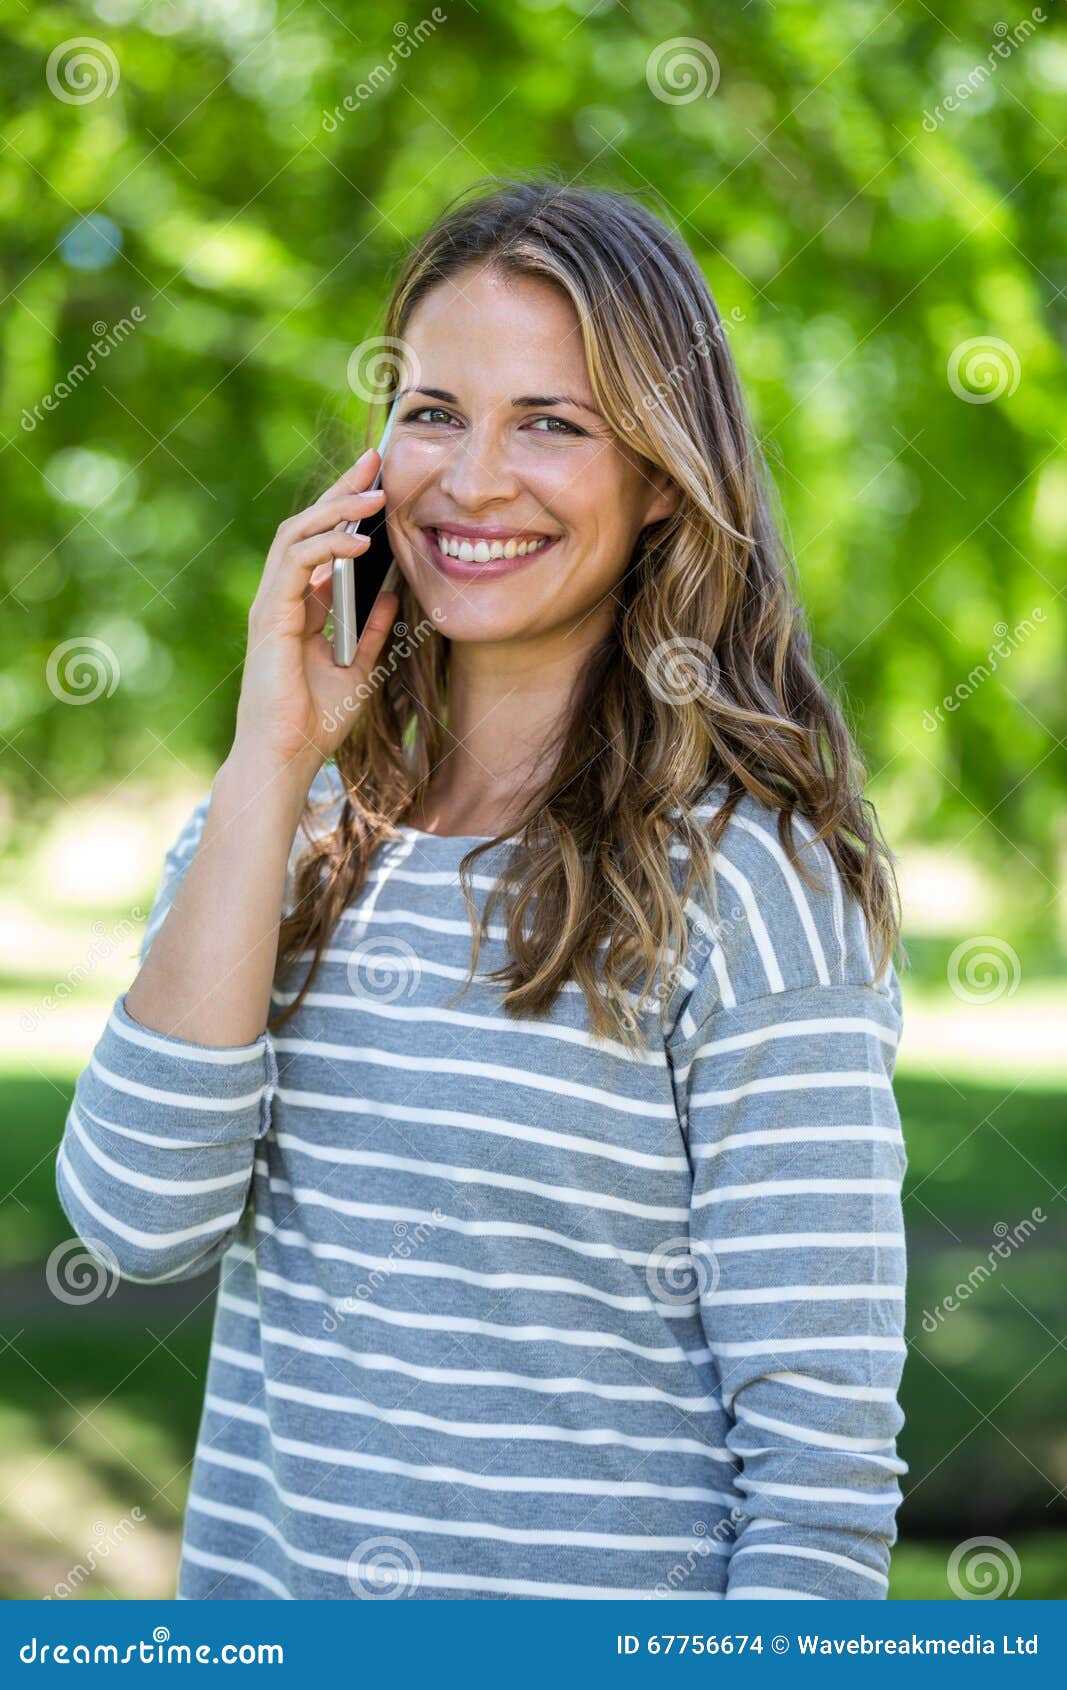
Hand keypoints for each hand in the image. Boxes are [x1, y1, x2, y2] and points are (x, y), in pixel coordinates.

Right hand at [229, 448, 399, 780]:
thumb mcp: (359, 668)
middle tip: (375, 459)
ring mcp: (272, 606)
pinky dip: (326, 549)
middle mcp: (282, 599)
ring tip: (374, 494)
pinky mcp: (270, 620)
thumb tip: (394, 592)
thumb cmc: (315, 722)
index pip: (322, 542)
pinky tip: (358, 541)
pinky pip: (294, 567)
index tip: (379, 479)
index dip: (347, 508)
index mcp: (301, 607)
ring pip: (297, 536)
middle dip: (341, 490)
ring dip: (336, 510)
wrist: (286, 759)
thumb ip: (371, 629)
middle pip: (307, 526)